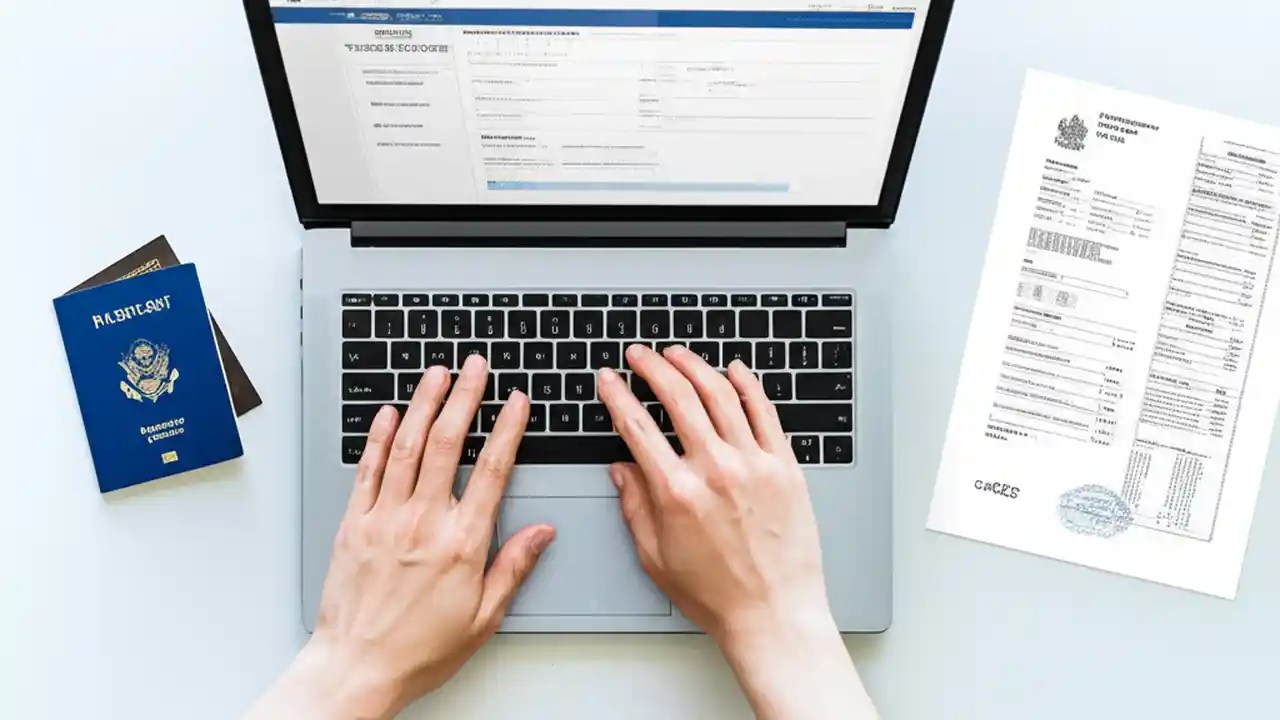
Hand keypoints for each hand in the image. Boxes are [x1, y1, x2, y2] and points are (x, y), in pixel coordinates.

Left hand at [247, 356, 554, 719]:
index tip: (516, 402)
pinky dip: (378, 436)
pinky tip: (387, 413)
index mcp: (462, 543)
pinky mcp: (354, 524)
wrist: (356, 668)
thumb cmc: (419, 650)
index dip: (507, 428)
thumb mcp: (484, 617)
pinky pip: (368, 469)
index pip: (492, 469)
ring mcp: (385, 519)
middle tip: (476, 367)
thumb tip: (542, 532)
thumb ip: (514, 566)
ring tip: (437, 374)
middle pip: (447, 442)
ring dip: (423, 403)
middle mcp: (423, 522)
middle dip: (465, 397)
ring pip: (406, 445)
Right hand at [598, 345, 876, 719]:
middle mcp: (715, 470)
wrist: (774, 614)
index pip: (636, 426)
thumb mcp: (656, 557)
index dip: (617, 395)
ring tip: (678, 354)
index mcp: (676, 493)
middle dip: (652, 367)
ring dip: (695, 366)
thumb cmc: (717, 595)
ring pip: (721, 394)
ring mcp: (754, 464)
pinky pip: (764, 413)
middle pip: (678, 397)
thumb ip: (635, 506)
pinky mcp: (785, 467)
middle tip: (639, 354)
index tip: (608, 379)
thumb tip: (622, 469)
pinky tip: (733, 370)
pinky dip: (748, 385)